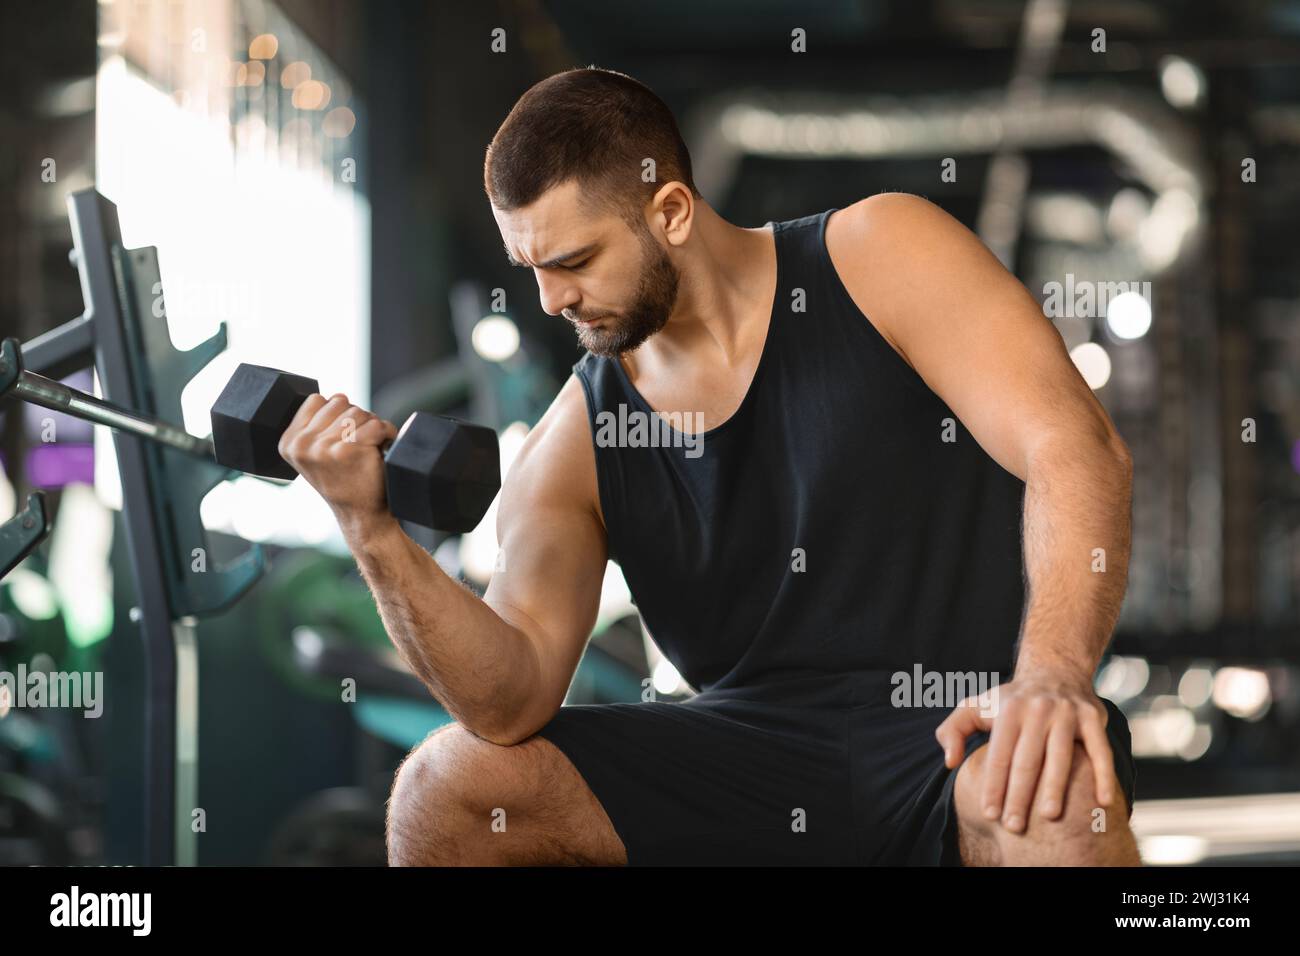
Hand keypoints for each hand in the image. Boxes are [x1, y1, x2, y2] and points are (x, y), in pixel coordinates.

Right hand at [277, 393, 399, 531]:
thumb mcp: (316, 454)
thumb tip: (335, 396)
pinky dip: (386, 433)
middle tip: (359, 442)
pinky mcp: (348, 450)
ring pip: (358, 412)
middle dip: (355, 418)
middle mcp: (301, 445)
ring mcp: (323, 448)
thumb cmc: (344, 480)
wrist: (361, 514)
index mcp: (289, 442)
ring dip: (371, 426)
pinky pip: (375, 424)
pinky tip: (382, 448)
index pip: (317, 400)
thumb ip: (316, 426)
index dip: (337, 413)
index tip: (342, 436)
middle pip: (339, 402)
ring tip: (369, 448)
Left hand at [934, 674, 1117, 833]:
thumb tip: (950, 762)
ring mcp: (1067, 713)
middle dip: (1019, 796)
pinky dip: (1103, 776)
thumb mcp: (976, 705)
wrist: (1055, 670)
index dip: (993, 786)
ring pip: (1061, 757)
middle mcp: (1037, 710)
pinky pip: (1100, 750)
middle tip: (1014, 826)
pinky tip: (1103, 802)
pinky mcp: (1092, 718)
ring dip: (1055, 788)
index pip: (999, 756)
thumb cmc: (1011, 700)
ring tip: (1049, 817)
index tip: (990, 814)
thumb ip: (954, 730)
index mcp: (1008, 711)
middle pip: (1027, 761)